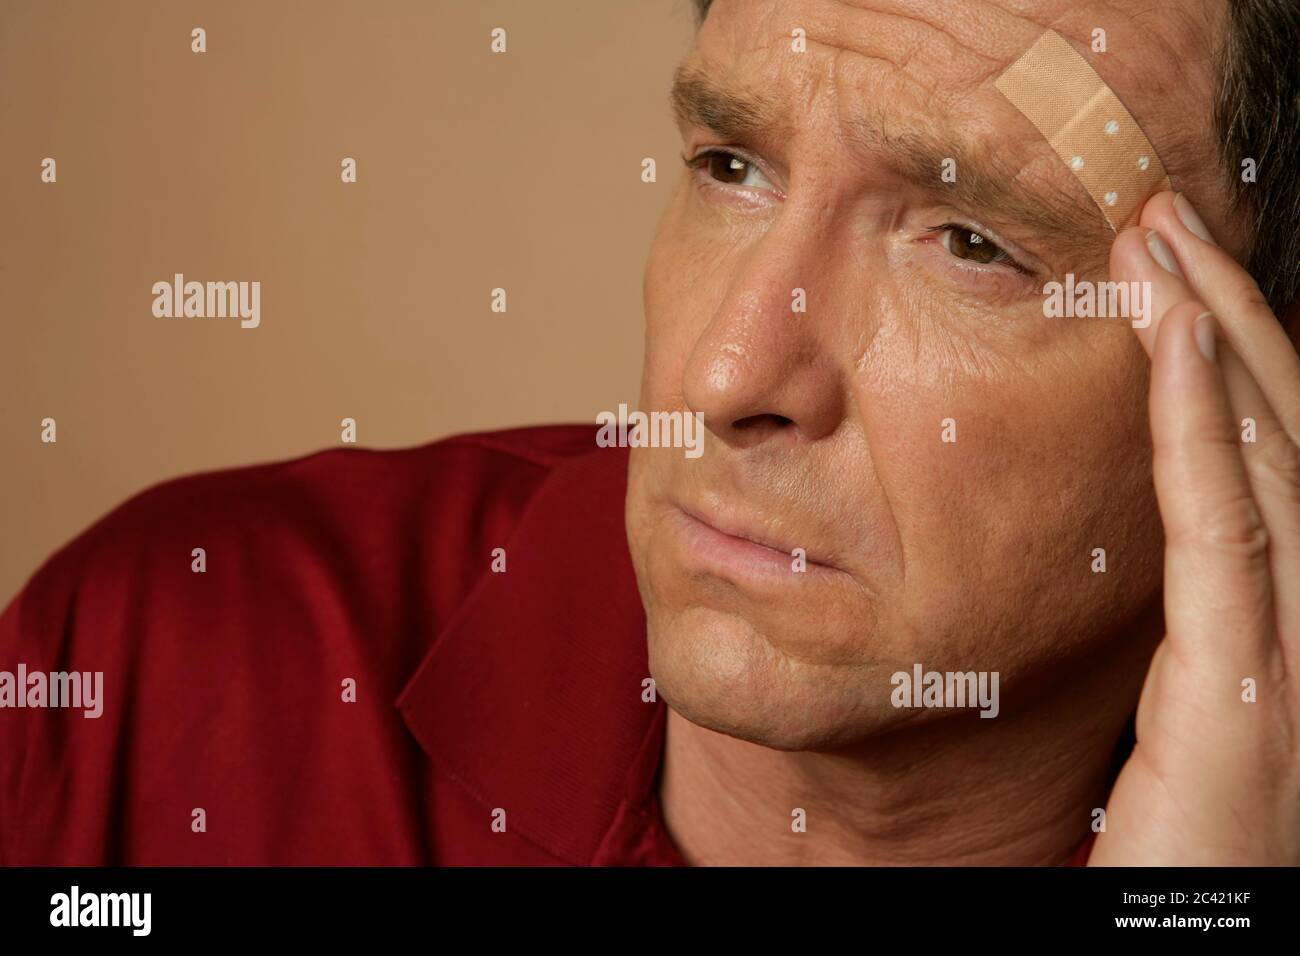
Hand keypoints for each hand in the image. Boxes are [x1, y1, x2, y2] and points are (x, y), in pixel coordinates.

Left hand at [1090, 191, 1299, 864]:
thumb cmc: (1177, 851)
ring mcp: (1296, 651)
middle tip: (1166, 215)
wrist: (1190, 943)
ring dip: (1215, 331)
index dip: (1235, 356)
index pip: (1272, 460)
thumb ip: (1199, 622)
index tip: (1176, 273)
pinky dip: (1202, 419)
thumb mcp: (1192, 712)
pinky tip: (1173, 335)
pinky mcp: (1249, 686)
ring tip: (1161, 237)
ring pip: (1265, 452)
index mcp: (1293, 624)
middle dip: (1226, 310)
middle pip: (1281, 429)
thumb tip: (1172, 540)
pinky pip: (1226, 524)